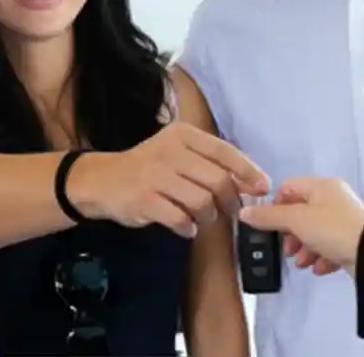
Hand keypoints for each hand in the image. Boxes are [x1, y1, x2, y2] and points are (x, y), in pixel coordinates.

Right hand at [67, 122, 269, 238]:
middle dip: (231, 200)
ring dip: (209, 216)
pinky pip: (180, 219)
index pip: (225, 151)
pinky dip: (188, 227)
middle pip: (218, 180)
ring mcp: (156, 176)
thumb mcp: (177, 152)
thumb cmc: (148, 167)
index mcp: (183, 135)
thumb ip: (209, 162)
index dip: (248, 170)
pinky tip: (186, 228)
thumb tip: (250, 181)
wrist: (100, 180)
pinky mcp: (145, 200)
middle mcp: (170, 151)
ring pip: (202, 202)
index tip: (262, 187)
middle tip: (231, 211)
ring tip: (204, 219)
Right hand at [238, 177, 363, 276]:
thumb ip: (269, 217)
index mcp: (322, 186)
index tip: (270, 224)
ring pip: (314, 233)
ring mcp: (344, 221)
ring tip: (303, 262)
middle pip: (301, 213)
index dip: (276, 205)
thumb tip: (244, 212)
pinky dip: (321, 257)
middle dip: (291, 234)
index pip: (290, 187)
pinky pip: (329, 247)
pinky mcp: (352, 241)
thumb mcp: (296, 220)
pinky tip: (319, 267)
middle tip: (287, 248)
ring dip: (304, 248)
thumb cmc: (333, 230)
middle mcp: (335, 200)